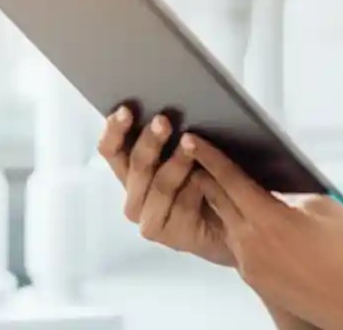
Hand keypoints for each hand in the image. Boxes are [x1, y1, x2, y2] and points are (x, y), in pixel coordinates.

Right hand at [96, 106, 234, 267]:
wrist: (231, 224)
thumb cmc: (210, 181)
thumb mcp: (192, 153)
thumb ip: (176, 137)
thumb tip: (172, 112)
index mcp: (133, 169)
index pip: (112, 148)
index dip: (115, 130)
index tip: (126, 110)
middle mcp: (134, 192)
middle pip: (135, 163)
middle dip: (149, 140)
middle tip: (164, 121)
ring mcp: (145, 214)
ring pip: (158, 184)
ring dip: (175, 162)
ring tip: (190, 143)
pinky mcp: (161, 232)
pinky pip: (178, 205)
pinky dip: (193, 188)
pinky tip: (203, 176)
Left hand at [183, 133, 342, 328]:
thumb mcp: (325, 208)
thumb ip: (292, 195)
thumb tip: (275, 191)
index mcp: (268, 219)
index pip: (228, 179)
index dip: (209, 156)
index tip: (192, 141)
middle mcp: (251, 244)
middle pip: (218, 202)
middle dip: (208, 179)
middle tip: (198, 159)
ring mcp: (251, 267)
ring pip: (228, 227)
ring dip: (223, 206)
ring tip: (225, 188)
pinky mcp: (258, 282)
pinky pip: (240, 248)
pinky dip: (240, 230)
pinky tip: (251, 222)